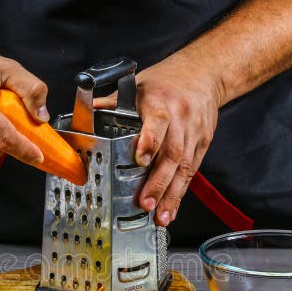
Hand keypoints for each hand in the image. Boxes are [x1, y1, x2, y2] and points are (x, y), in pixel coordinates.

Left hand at [96, 52, 220, 225]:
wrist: (203, 74)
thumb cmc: (166, 82)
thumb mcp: (138, 85)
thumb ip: (113, 102)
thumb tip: (88, 110)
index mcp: (160, 102)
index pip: (157, 122)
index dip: (150, 141)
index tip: (140, 161)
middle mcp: (180, 119)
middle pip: (172, 154)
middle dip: (158, 182)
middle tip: (144, 204)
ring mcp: (193, 133)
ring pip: (184, 167)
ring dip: (171, 195)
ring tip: (161, 216)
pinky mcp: (202, 144)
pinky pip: (191, 171)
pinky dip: (180, 192)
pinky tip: (171, 209)